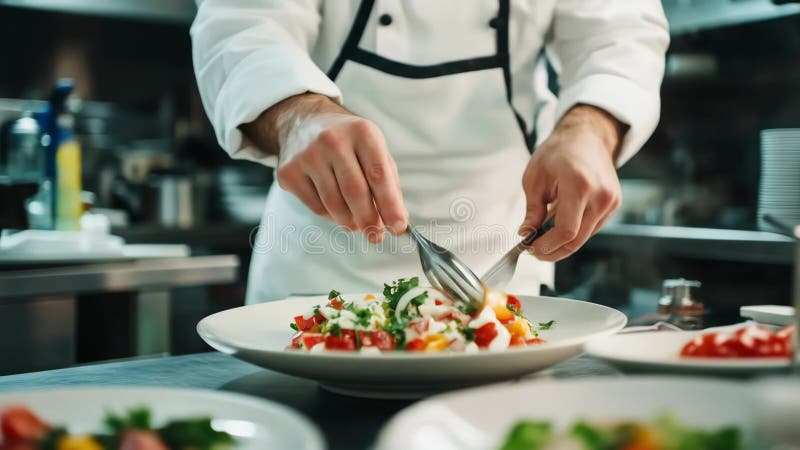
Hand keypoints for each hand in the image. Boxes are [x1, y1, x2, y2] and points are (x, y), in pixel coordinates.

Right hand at [242, 94, 406, 242]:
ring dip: (350, 221)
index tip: (398, 228)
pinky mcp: (289, 172)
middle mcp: (333, 140)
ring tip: (357, 224)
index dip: (390, 205)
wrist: (304, 122)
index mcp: (362, 132)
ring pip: (334, 204)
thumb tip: (397, 221)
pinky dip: (331, 216)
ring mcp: (307, 155)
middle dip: (369, 220)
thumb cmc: (348, 142)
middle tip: (376, 236)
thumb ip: (388, 183)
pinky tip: (337, 211)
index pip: (379, 175)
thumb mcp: (373, 149)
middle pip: (355, 192)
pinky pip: (316, 207)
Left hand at [520, 105, 625, 260]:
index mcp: (579, 185)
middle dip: (553, 250)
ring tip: (543, 235)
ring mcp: (611, 201)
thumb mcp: (535, 179)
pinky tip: (559, 224)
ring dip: (562, 242)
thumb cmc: (558, 152)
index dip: (547, 246)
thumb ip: (532, 211)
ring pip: (584, 237)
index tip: (530, 248)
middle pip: (576, 240)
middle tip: (534, 250)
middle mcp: (601, 195)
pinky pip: (591, 228)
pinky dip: (574, 232)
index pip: (566, 231)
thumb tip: (526, 234)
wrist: (586, 137)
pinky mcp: (614, 204)